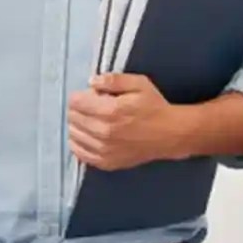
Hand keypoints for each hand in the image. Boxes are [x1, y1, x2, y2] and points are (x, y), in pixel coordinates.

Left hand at [67, 73, 191, 170]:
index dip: (81, 95)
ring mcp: (104, 150)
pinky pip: (80, 153)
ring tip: (93, 121)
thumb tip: (92, 82)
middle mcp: (103, 132)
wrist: (170, 134)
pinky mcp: (106, 163)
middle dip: (79, 109)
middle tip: (93, 107)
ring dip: (78, 125)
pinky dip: (80, 143)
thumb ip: (113, 80)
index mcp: (110, 111)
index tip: (91, 95)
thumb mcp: (139, 84)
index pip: (76, 102)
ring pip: (73, 135)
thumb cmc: (154, 107)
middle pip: (72, 118)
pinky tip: (89, 136)